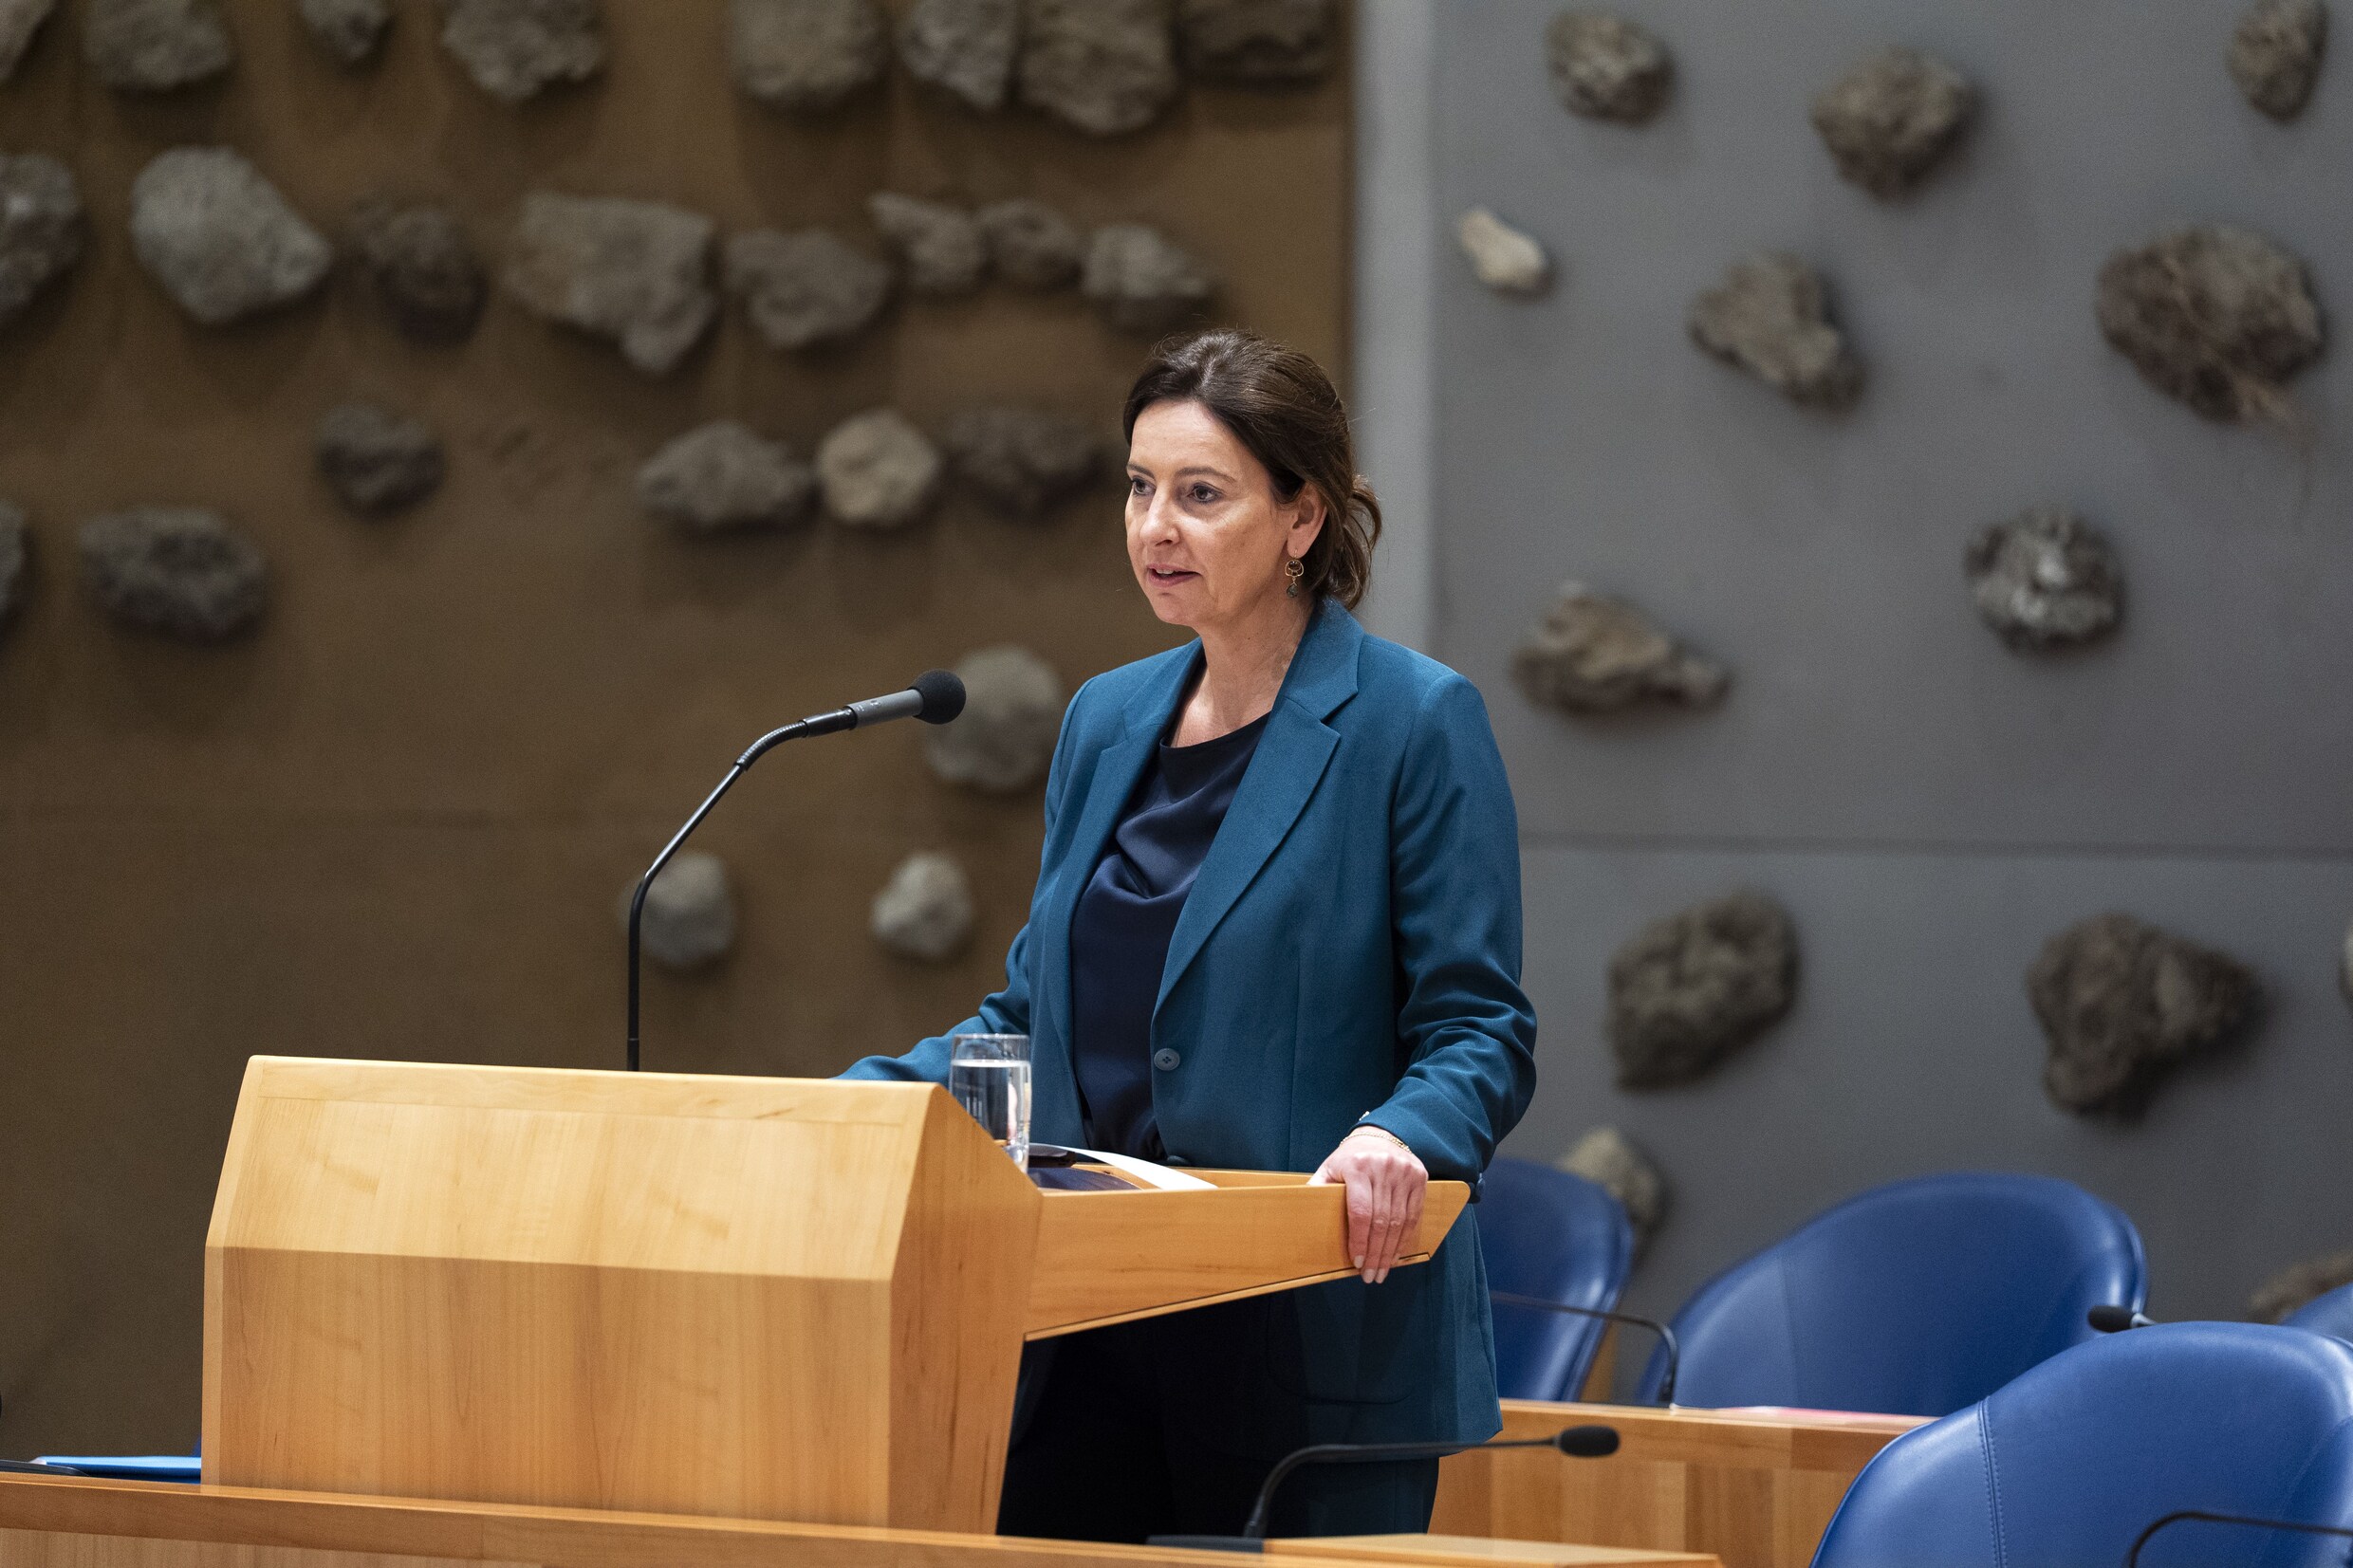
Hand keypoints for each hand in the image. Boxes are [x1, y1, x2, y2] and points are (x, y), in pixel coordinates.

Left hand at [1310, 1125, 1427, 1283]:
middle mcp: (1383, 1167)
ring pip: (1400, 1221)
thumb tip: (1297, 1216)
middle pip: (1382, 1220)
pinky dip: (1405, 1238)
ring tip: (1382, 1271)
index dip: (1359, 1240)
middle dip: (1376, 1253)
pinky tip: (1396, 1254)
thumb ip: (1317, 1189)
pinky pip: (1414, 1215)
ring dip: (1390, 1251)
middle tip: (1371, 1276)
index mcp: (1357, 1166)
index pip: (1360, 1211)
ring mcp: (1404, 1172)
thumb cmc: (1348, 1160)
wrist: (1379, 1136)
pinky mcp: (1420, 1177)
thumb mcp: (1329, 1169)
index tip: (1357, 1262)